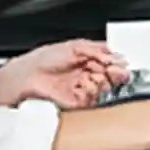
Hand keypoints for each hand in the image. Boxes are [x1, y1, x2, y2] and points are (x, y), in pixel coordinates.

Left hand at [11, 39, 129, 108]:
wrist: (27, 77)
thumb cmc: (43, 59)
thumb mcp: (74, 46)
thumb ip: (96, 49)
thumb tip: (115, 54)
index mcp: (84, 60)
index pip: (107, 62)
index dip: (115, 62)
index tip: (122, 62)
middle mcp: (83, 75)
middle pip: (108, 75)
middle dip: (114, 72)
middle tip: (118, 70)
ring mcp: (80, 89)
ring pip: (102, 87)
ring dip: (104, 81)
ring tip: (101, 75)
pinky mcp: (76, 102)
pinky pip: (92, 99)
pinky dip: (93, 91)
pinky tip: (88, 84)